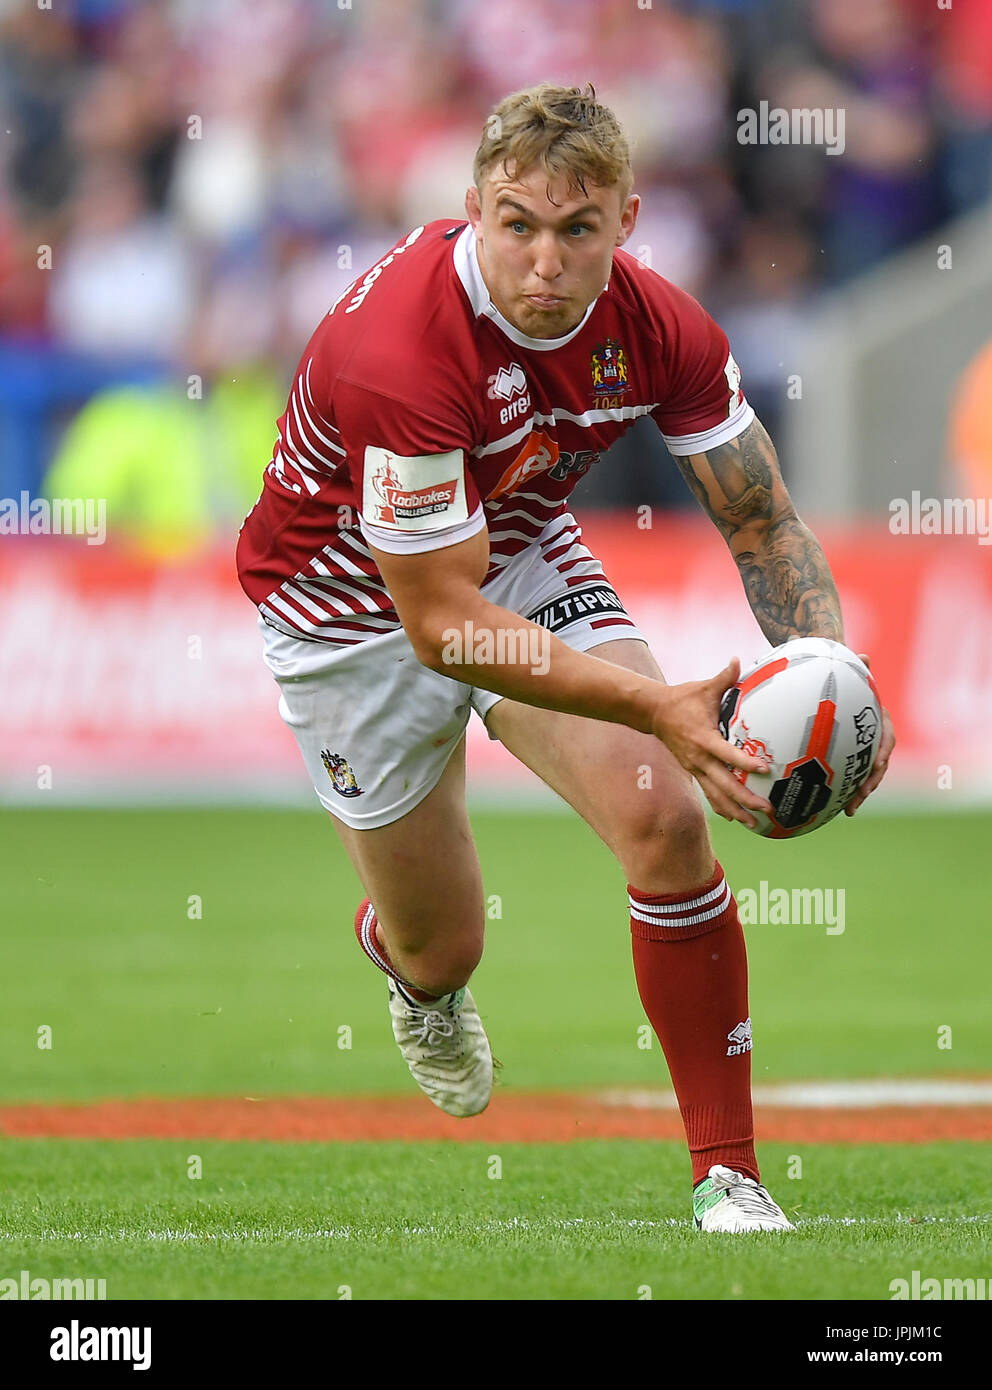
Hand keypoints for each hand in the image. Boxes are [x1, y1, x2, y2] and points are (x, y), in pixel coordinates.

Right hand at [652, 657, 773, 827]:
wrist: (654, 713)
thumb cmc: (683, 698)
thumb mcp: (704, 687)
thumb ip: (725, 677)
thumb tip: (738, 659)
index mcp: (704, 739)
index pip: (728, 754)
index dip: (746, 763)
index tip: (766, 770)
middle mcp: (699, 758)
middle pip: (724, 785)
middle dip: (745, 799)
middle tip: (766, 809)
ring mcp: (695, 768)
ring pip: (717, 796)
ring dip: (736, 811)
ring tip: (755, 824)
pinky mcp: (694, 771)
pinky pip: (710, 793)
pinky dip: (723, 807)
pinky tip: (737, 818)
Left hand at [845, 653, 894, 815]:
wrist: (835, 684)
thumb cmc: (843, 678)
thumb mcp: (849, 672)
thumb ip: (855, 668)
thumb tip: (862, 654)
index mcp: (878, 719)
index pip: (886, 737)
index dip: (883, 751)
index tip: (878, 762)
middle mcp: (874, 737)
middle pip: (878, 764)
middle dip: (872, 781)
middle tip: (861, 794)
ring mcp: (863, 749)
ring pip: (866, 775)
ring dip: (860, 793)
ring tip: (849, 809)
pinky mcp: (849, 757)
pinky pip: (850, 777)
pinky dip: (844, 791)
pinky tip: (831, 806)